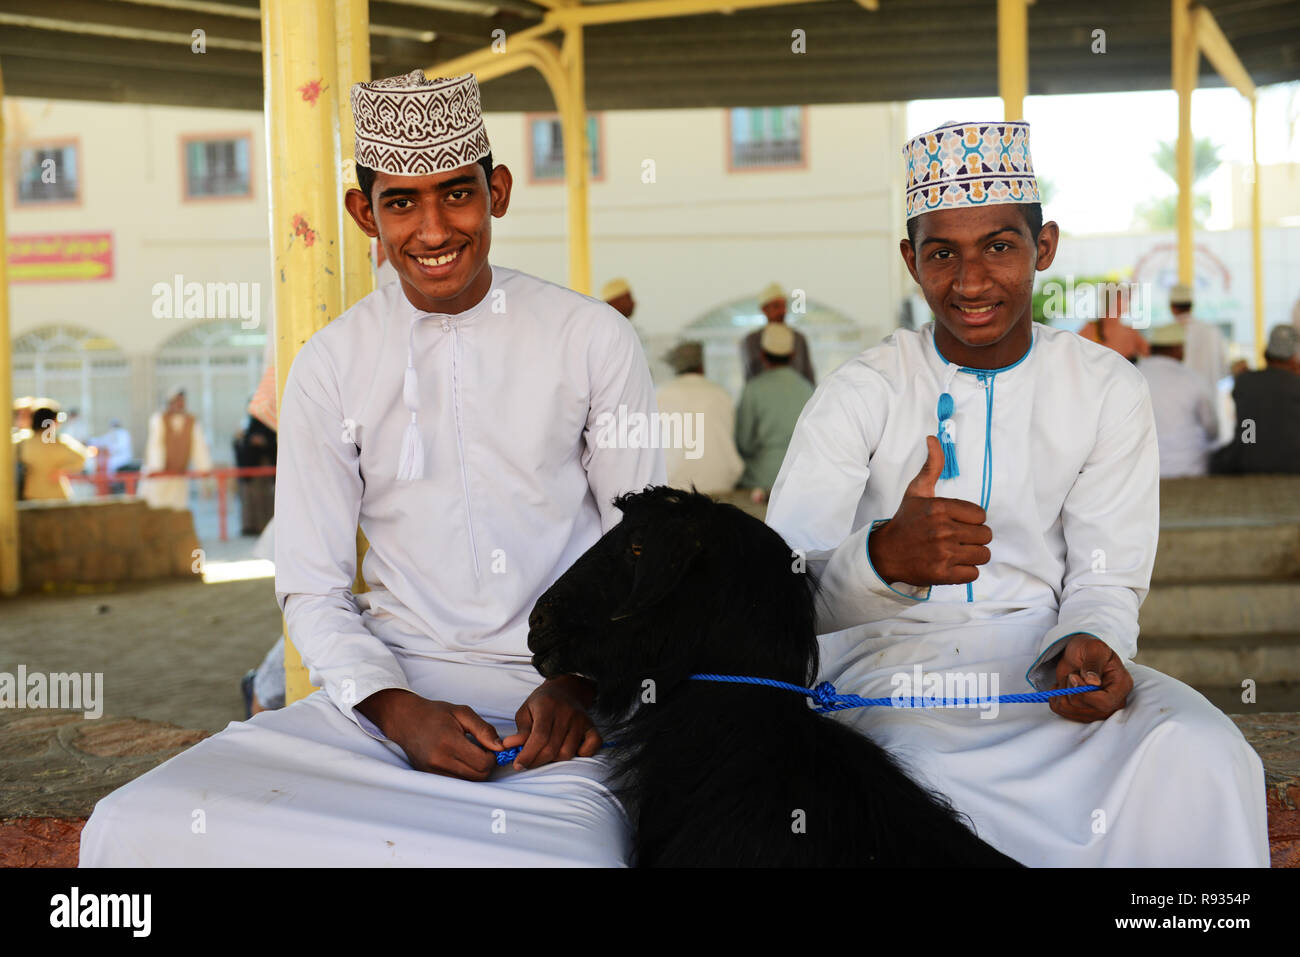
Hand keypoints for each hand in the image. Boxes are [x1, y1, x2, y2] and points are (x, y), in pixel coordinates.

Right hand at [357, 689, 502, 780]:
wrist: (405, 719)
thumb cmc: (435, 713)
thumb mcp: (462, 713)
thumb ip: (483, 730)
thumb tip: (500, 747)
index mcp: (449, 742)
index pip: (483, 763)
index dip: (492, 756)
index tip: (489, 746)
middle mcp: (439, 760)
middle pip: (478, 776)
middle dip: (486, 765)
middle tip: (482, 750)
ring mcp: (432, 771)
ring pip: (468, 782)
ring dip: (475, 771)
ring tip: (470, 754)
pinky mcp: (428, 777)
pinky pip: (455, 784)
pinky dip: (463, 774)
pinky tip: (460, 760)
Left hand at [502, 675, 601, 770]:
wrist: (566, 688)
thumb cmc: (542, 703)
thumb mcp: (525, 711)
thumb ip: (520, 731)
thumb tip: (508, 746)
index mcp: (547, 707)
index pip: (539, 737)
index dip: (528, 754)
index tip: (518, 765)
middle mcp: (567, 713)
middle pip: (552, 748)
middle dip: (536, 761)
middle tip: (528, 763)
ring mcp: (581, 720)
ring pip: (567, 752)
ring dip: (554, 759)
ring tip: (546, 753)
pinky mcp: (592, 726)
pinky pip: (592, 746)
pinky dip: (582, 753)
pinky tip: (571, 750)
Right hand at [867, 435, 992, 586]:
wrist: (886, 553)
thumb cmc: (906, 521)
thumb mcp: (917, 491)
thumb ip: (932, 466)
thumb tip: (934, 438)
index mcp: (940, 508)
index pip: (981, 515)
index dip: (972, 519)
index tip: (958, 522)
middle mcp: (943, 530)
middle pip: (985, 536)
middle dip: (975, 537)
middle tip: (958, 538)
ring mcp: (943, 554)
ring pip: (982, 555)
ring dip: (972, 555)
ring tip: (958, 552)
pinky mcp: (943, 574)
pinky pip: (973, 574)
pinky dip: (966, 571)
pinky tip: (953, 564)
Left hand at [1050, 634, 1132, 722]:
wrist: (1080, 654)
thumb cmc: (1090, 649)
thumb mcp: (1094, 648)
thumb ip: (1094, 663)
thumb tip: (1093, 682)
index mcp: (1121, 685)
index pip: (1105, 703)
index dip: (1085, 694)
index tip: (1073, 677)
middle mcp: (1112, 701)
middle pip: (1089, 711)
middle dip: (1072, 691)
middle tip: (1072, 675)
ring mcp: (1097, 709)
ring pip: (1072, 712)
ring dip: (1063, 692)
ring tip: (1069, 678)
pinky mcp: (1082, 711)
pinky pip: (1062, 712)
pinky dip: (1056, 698)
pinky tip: (1062, 686)